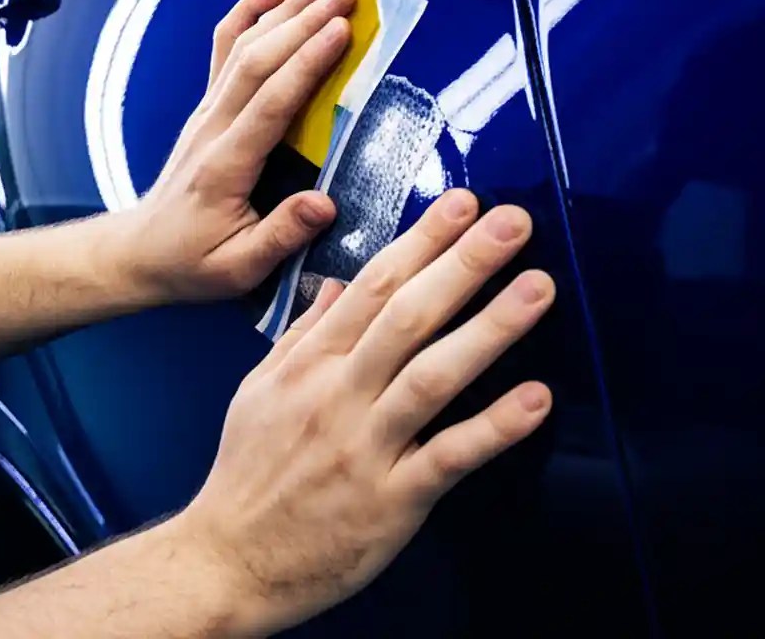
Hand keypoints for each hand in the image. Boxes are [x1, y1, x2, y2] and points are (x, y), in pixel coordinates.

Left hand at [126, 0, 354, 301]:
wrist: (140, 253)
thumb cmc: (192, 263)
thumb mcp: (239, 269)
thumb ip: (282, 235)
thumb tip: (324, 203)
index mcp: (226, 166)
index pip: (271, 102)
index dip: (306, 63)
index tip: (341, 31)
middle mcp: (212, 128)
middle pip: (257, 61)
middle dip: (303, 21)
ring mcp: (206, 113)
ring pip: (242, 48)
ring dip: (282, 10)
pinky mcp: (206, 109)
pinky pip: (225, 51)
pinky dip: (247, 16)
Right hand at [172, 190, 556, 634]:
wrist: (229, 559)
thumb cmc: (247, 475)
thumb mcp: (259, 392)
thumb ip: (302, 336)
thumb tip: (335, 285)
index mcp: (309, 366)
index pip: (371, 288)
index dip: (420, 243)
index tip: (460, 206)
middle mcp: (338, 396)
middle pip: (405, 317)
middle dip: (462, 264)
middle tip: (511, 223)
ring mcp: (365, 447)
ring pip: (431, 376)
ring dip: (488, 329)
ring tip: (536, 288)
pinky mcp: (391, 500)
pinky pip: (448, 456)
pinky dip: (493, 427)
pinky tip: (535, 398)